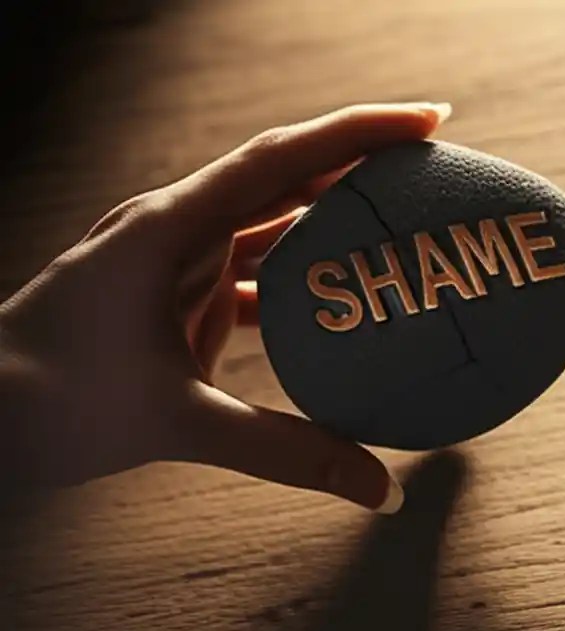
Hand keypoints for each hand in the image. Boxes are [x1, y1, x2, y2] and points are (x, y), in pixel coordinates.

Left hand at [0, 102, 449, 508]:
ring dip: (329, 218)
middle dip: (359, 163)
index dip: (361, 132)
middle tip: (433, 166)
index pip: (282, 157)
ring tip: (399, 222)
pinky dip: (297, 278)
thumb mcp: (179, 425)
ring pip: (267, 221)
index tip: (431, 120)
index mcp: (168, 227)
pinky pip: (247, 272)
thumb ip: (287, 453)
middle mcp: (171, 227)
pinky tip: (336, 299)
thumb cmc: (49, 406)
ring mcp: (167, 260)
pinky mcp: (167, 297)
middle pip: (284, 176)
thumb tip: (382, 493)